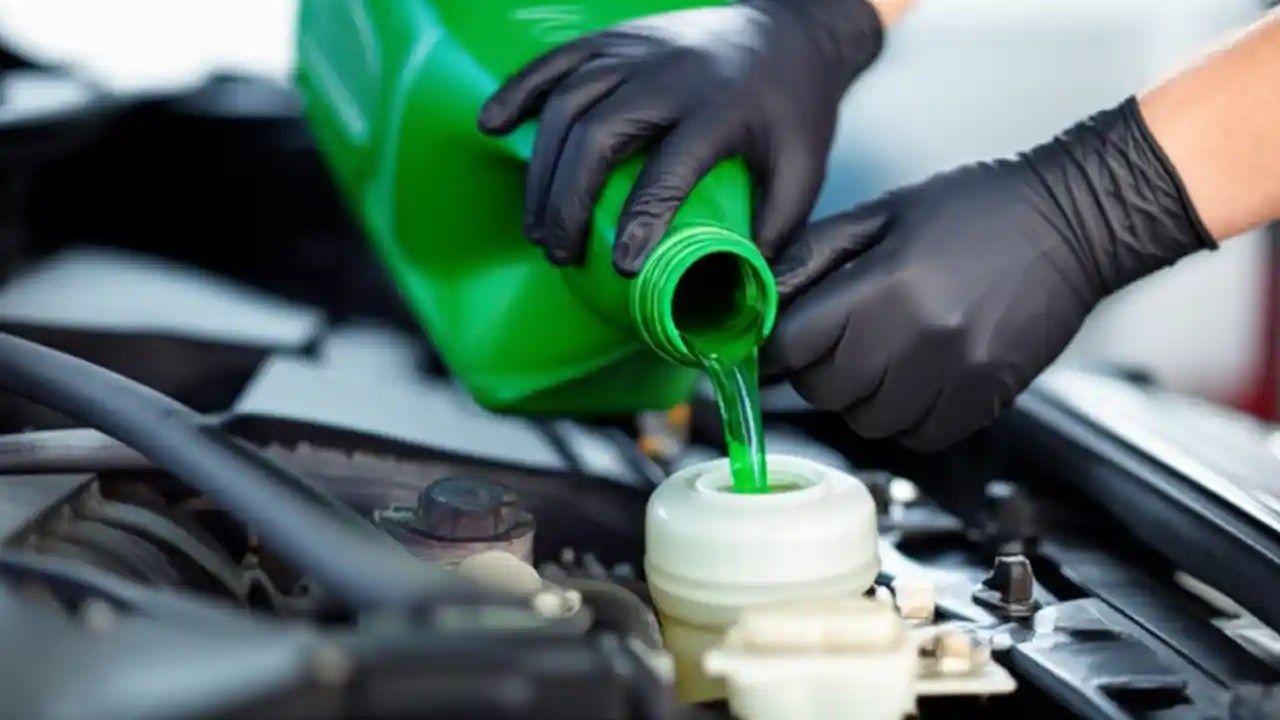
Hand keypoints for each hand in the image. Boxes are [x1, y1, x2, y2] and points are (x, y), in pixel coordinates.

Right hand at [478, 0, 884, 274]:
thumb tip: (737, 295)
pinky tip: (492, 126)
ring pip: (567, 103)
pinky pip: (554, 60)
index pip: (671, 169)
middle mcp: (671, 74)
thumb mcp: (804, 174)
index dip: (641, 220)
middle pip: (598, 135)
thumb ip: (771, 233)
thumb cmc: (794, 111)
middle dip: (569, 202)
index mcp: (723, 109)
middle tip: (561, 255)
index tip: (620, 267)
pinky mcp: (613, 37)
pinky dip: (517, 91)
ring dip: (542, 170)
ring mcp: (636, 50)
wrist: (791, 28)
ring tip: (538, 227)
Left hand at [762, 98, 1214, 451]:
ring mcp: (958, 376)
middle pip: (823, 390)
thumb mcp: (883, 214)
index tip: (778, 338)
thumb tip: (758, 299)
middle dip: (815, 368)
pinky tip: (915, 379)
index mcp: (887, 285)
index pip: (792, 344)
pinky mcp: (989, 401)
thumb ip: (813, 257)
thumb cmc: (976, 211)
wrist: (1075, 223)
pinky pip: (917, 437)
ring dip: (858, 398)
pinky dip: (904, 418)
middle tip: (835, 340)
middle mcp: (921, 338)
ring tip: (881, 356)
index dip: (774, 344)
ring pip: (866, 422)